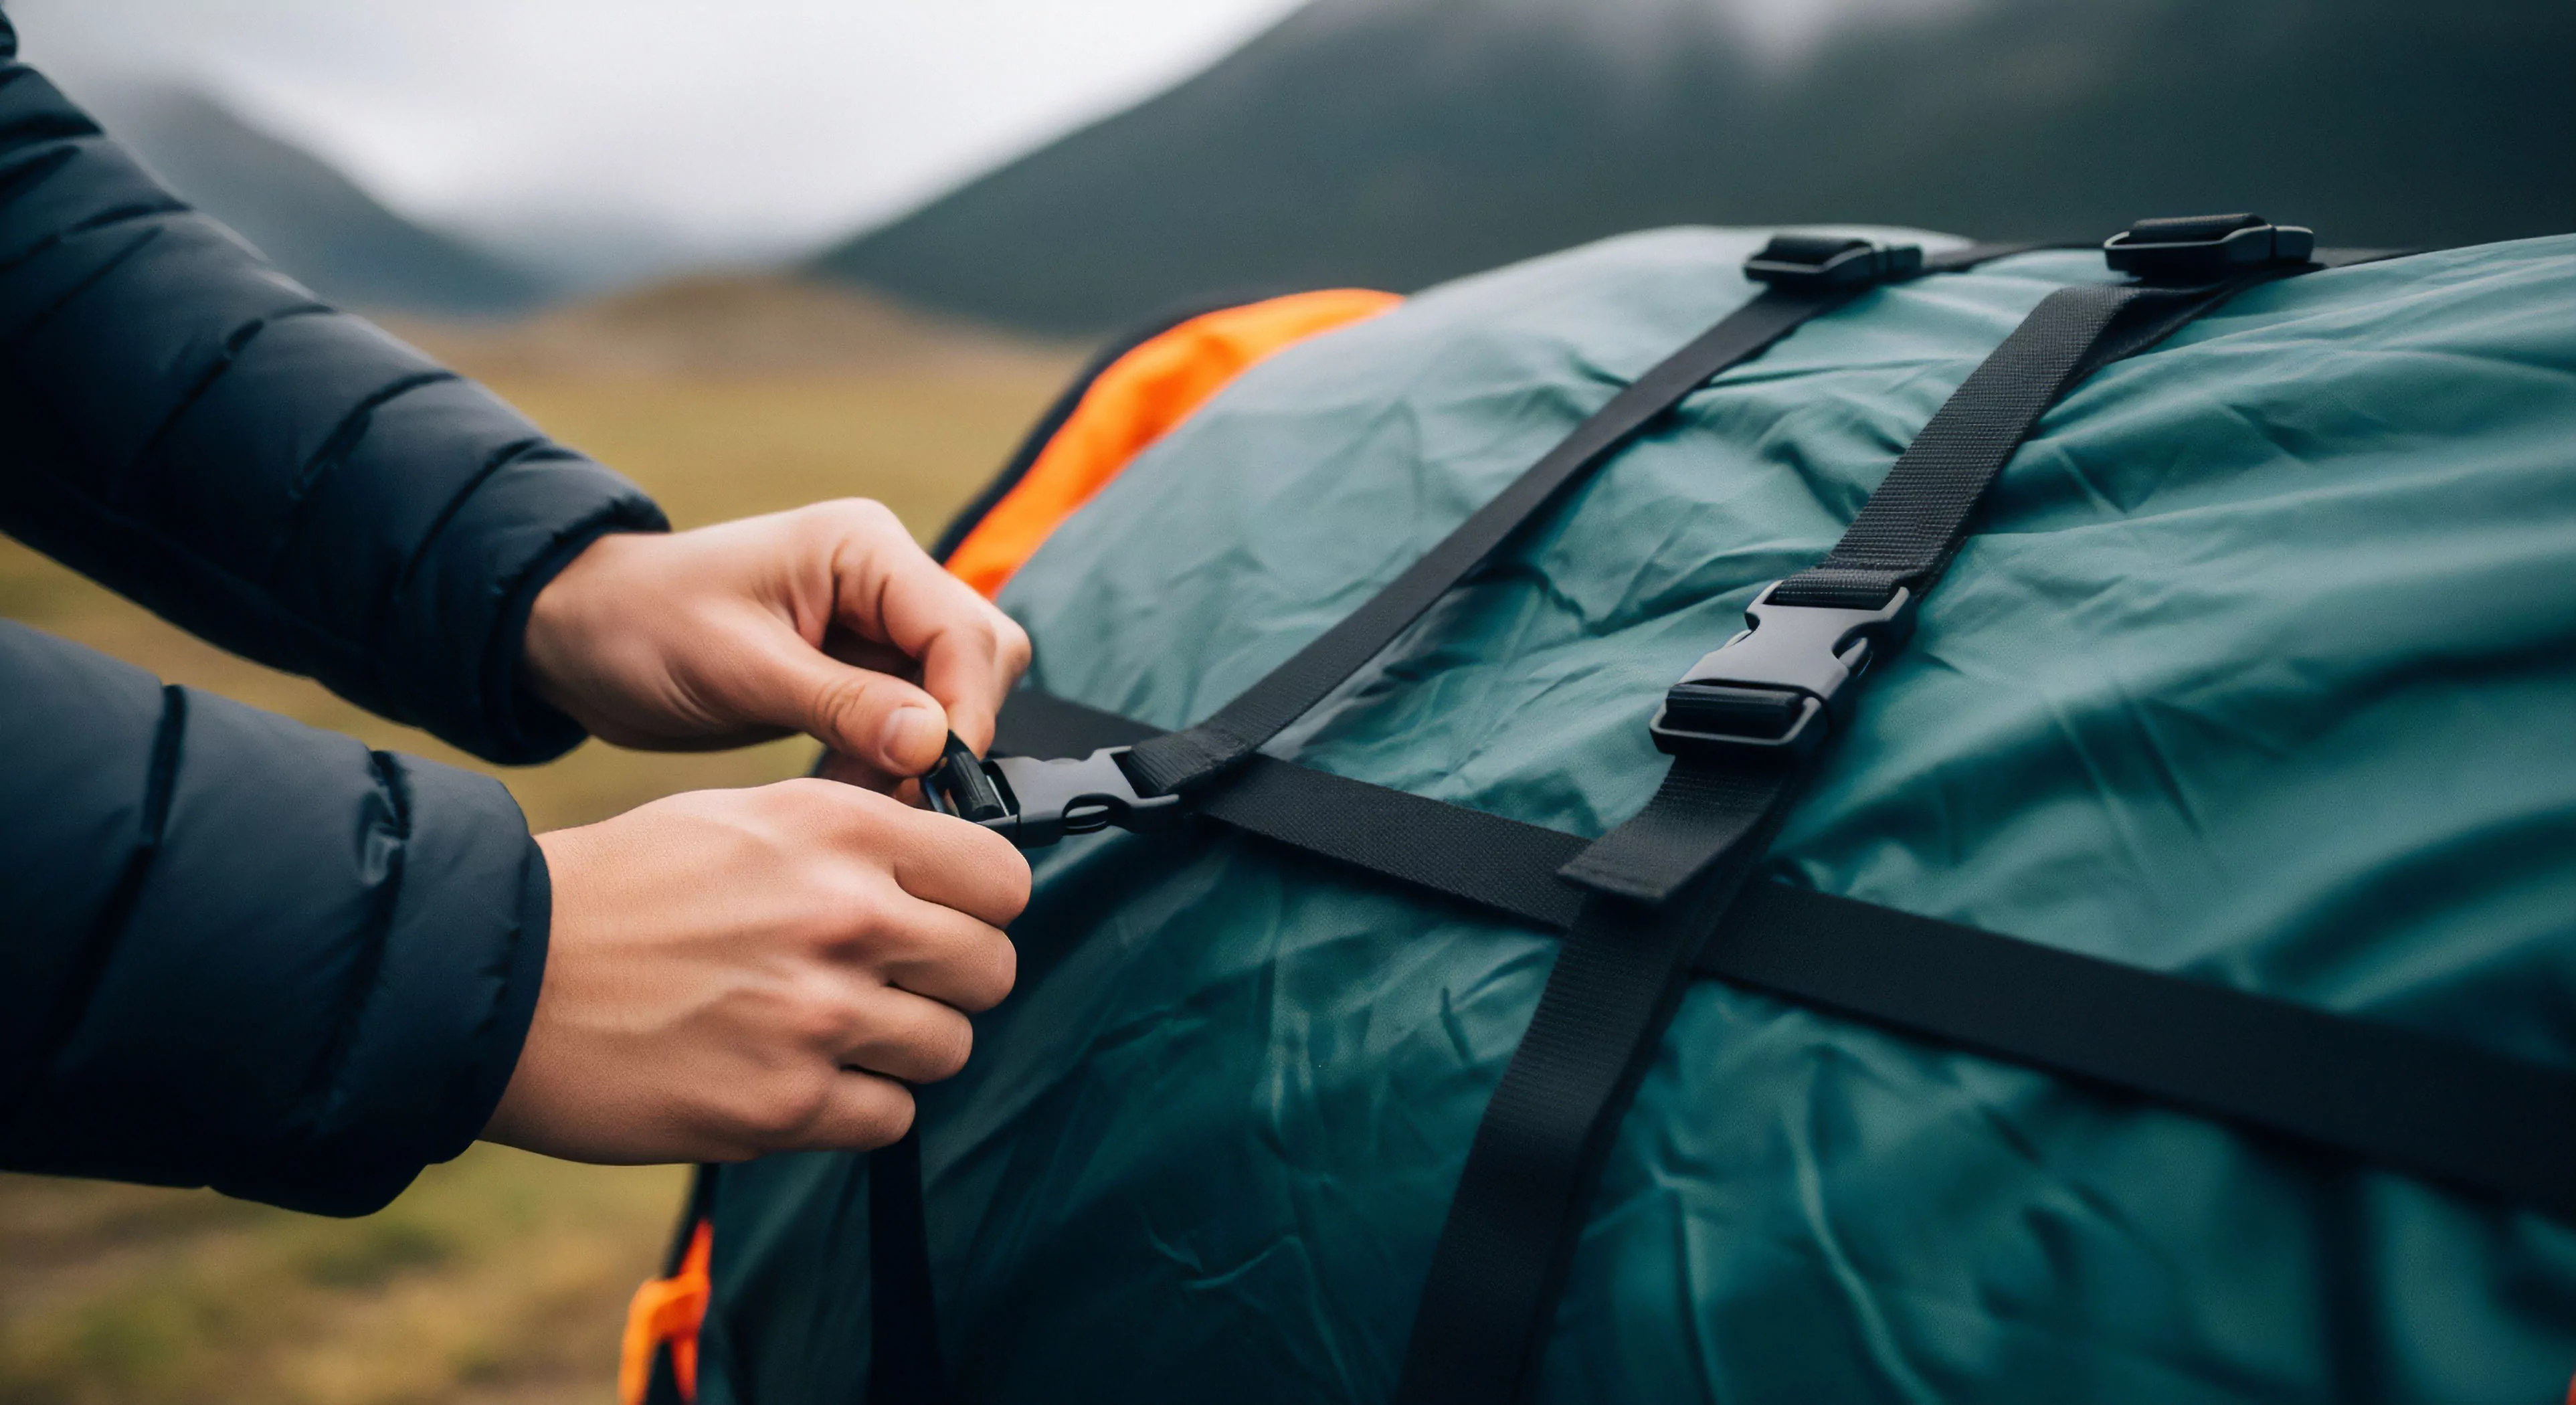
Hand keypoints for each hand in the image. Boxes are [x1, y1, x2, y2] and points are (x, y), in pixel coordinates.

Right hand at [482, 779, 1030, 1162]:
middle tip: (891, 984)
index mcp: (841, 831)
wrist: (501, 973)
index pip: (1002, 879)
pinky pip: (889, 1118)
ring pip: (947, 1047)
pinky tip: (794, 1076)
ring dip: (901, 1049)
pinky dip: (855, 1107)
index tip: (947, 921)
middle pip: (990, 968)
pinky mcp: (785, 1102)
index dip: (982, 906)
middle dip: (951, 982)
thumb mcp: (745, 816)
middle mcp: (845, 916)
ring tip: (825, 1029)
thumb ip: (856, 838)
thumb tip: (946, 868)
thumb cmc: (621, 890)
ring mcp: (819, 1014)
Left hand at [523, 500, 1030, 788]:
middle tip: (903, 794)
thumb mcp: (736, 666)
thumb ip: (842, 703)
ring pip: (954, 696)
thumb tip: (934, 743)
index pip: (963, 629)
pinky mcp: (862, 670)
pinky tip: (846, 790)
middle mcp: (885, 578)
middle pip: (980, 658)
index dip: (965, 708)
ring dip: (924, 755)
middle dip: (954, 731)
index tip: (936, 777)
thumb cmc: (640, 627)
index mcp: (864, 548)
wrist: (579, 639)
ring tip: (860, 797)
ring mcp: (877, 624)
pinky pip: (914, 722)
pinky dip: (893, 763)